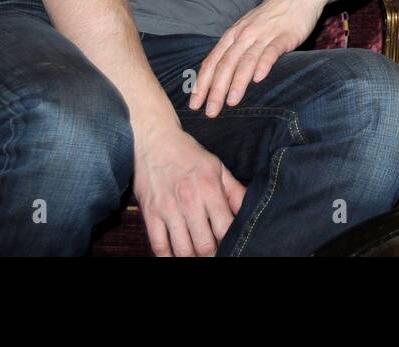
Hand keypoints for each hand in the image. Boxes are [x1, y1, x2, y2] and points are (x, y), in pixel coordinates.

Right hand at [134, 122, 246, 256]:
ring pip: (182, 250)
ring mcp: (168, 209)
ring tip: (198, 255)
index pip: (225, 228)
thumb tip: (248, 211)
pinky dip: (168, 256)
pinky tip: (176, 255)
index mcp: (210, 188)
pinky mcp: (150, 213)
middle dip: (213, 254)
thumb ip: (234, 191)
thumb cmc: (188, 154)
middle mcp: (189, 201)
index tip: (232, 245)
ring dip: (192, 257)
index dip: (231, 242)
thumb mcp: (217, 167)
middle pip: (204, 245)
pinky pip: (159, 246)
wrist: (155, 141)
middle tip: (215, 253)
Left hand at [190, 0, 332, 116]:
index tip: (195, 104)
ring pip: (245, 60)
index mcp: (234, 34)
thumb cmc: (275, 14)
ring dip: (237, 82)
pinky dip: (263, 64)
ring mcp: (264, 34)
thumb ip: (239, 47)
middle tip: (210, 112)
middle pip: (225, 64)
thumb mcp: (250, 28)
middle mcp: (245, 34)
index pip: (213, 61)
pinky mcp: (284, 35)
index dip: (202, 83)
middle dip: (215, 90)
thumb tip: (226, 74)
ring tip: (231, 103)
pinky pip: (271, 51)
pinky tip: (259, 78)